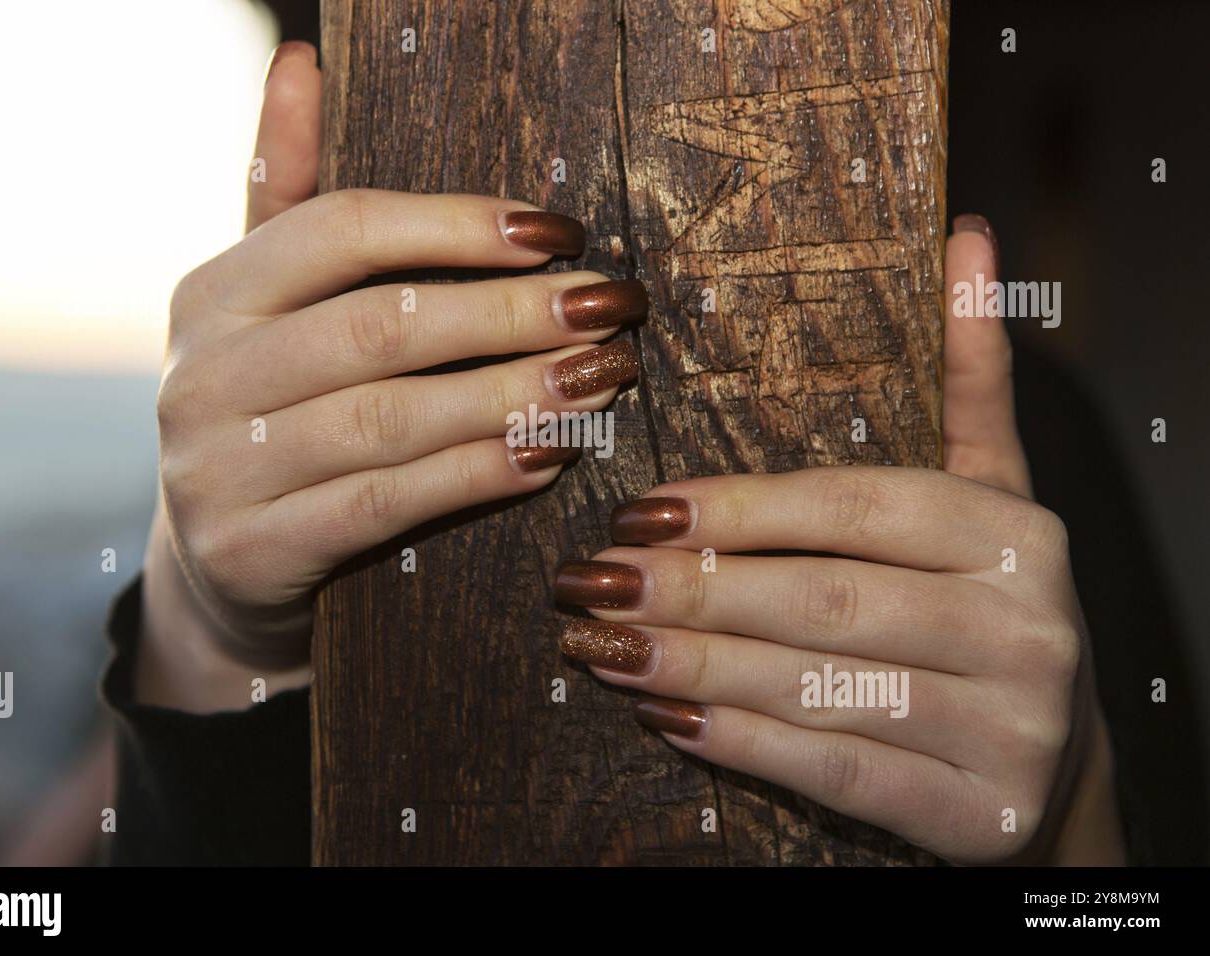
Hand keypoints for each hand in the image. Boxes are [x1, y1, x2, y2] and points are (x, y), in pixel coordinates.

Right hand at [138, 43, 644, 710]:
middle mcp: (201, 377)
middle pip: (380, 326)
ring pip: (390, 419)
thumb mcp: (266, 308)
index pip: (341, 230)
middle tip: (609, 309)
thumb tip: (301, 57)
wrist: (218, 565)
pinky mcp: (251, 552)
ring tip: (600, 378)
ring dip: (512, 396)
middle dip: (510, 314)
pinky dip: (476, 475)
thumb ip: (285, 191)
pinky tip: (548, 455)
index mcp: (212, 295)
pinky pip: (385, 505)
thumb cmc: (272, 415)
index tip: (562, 233)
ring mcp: (217, 470)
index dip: (457, 225)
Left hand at [555, 218, 1124, 863]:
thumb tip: (968, 235)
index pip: (856, 508)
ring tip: (602, 645)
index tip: (640, 510)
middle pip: (825, 598)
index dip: (741, 508)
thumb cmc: (987, 605)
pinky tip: (667, 716)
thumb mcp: (991, 489)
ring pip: (819, 686)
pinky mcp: (977, 815)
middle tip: (591, 583)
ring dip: (694, 666)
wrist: (1054, 765)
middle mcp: (1025, 627)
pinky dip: (742, 744)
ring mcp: (1009, 727)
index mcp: (1014, 534)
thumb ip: (969, 375)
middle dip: (693, 590)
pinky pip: (837, 770)